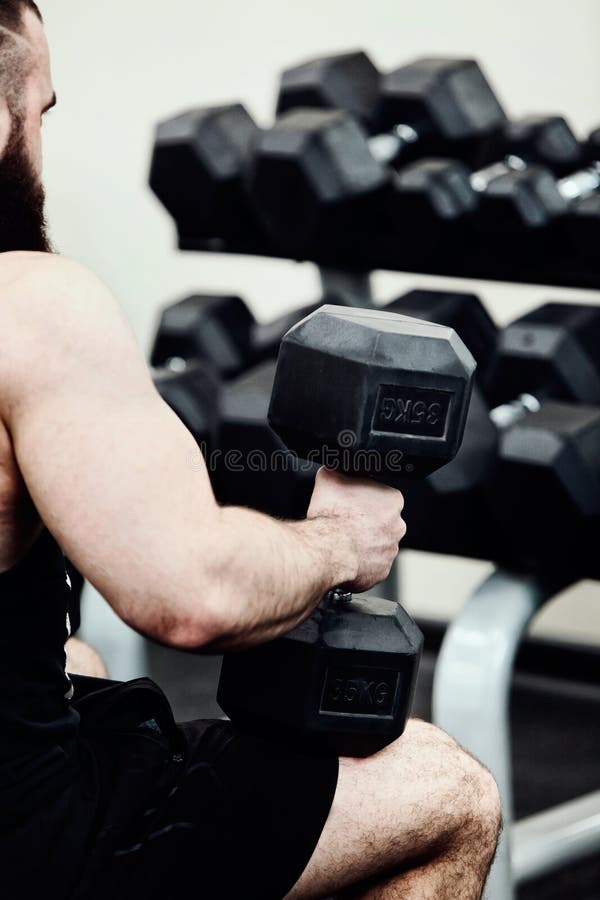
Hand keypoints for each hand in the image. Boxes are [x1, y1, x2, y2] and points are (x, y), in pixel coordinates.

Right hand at [307, 468, 405, 593]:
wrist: (327, 549)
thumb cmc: (332, 515)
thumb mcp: (328, 478)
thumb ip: (337, 470)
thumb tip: (334, 465)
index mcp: (392, 500)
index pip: (382, 497)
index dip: (363, 500)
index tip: (351, 505)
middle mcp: (398, 526)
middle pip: (382, 522)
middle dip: (366, 524)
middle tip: (345, 524)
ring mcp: (390, 551)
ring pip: (377, 545)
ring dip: (363, 544)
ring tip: (342, 542)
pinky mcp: (382, 571)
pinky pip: (371, 566)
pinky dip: (360, 564)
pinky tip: (345, 557)